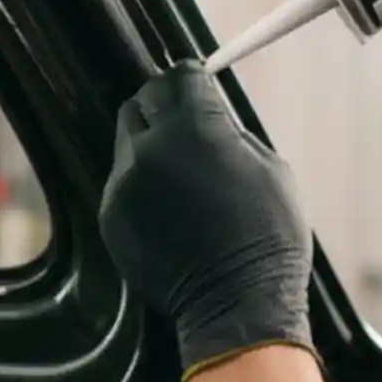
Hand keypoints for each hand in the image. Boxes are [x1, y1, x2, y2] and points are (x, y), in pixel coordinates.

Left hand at [99, 60, 316, 381]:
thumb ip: (231, 131)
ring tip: (181, 175)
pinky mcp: (111, 215)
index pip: (179, 76)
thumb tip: (209, 109)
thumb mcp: (271, 168)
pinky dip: (142, 185)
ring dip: (150, 146)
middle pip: (141, 101)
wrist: (239, 305)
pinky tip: (169, 209)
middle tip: (182, 119)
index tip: (196, 80)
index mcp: (196, 130)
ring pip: (127, 142)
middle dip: (162, 104)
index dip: (190, 76)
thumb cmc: (268, 237)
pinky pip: (122, 183)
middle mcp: (150, 149)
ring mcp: (125, 184)